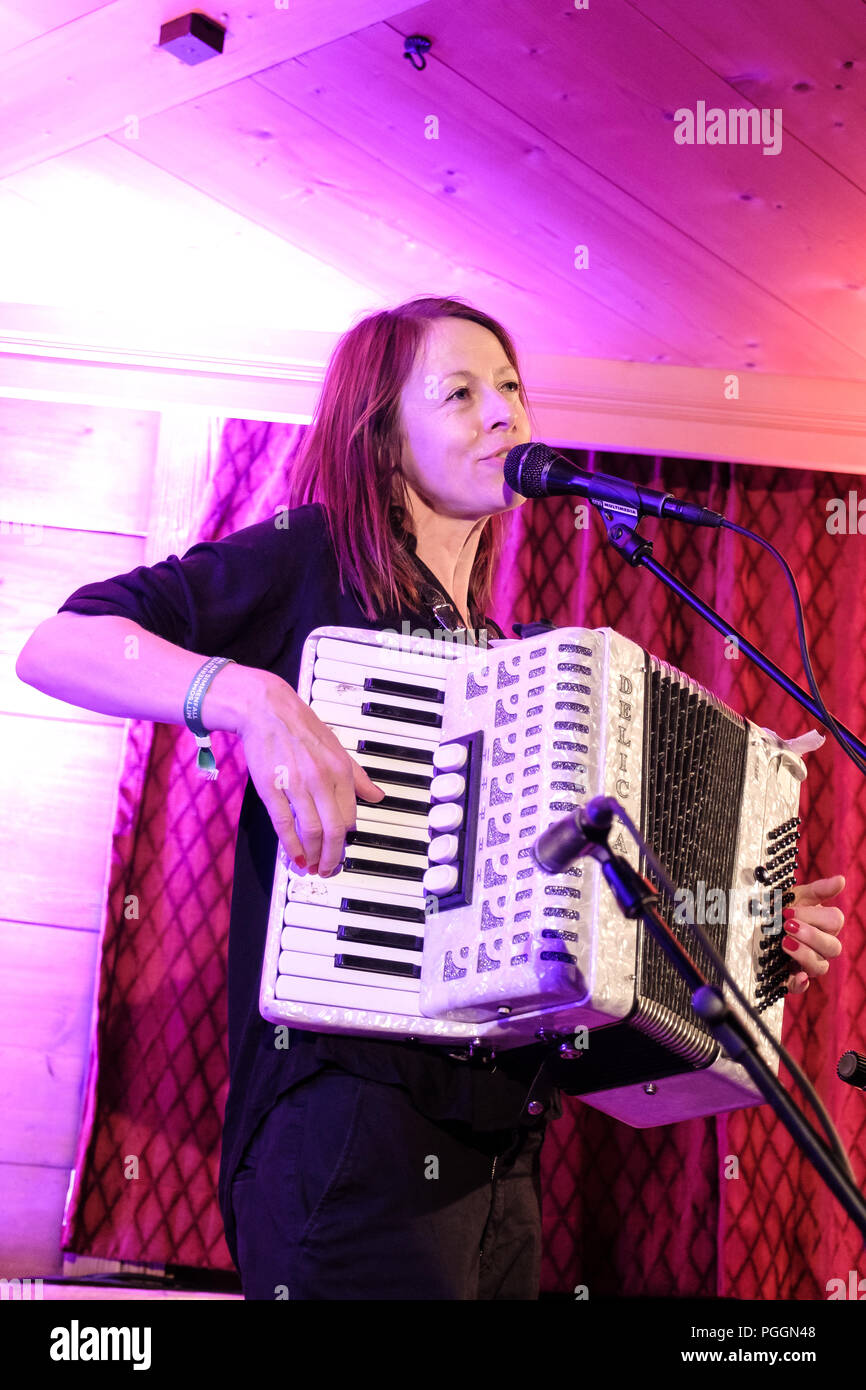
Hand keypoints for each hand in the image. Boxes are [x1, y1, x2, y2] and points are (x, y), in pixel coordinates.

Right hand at [237, 673, 384, 875]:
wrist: (266, 709)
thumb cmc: (300, 727)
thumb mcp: (336, 748)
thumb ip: (357, 776)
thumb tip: (377, 796)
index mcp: (340, 770)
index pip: (349, 817)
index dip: (344, 840)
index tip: (339, 850)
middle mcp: (321, 779)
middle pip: (334, 830)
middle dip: (332, 857)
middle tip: (328, 870)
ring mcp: (296, 785)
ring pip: (311, 831)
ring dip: (313, 856)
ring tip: (311, 867)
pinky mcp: (271, 788)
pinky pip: (285, 824)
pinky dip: (291, 845)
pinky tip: (295, 857)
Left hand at [781, 874, 844, 993]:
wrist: (756, 924)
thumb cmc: (780, 909)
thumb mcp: (795, 896)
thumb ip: (818, 889)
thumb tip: (841, 880)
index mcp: (825, 925)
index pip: (835, 921)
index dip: (814, 916)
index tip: (789, 911)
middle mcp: (821, 947)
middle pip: (833, 947)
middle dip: (811, 935)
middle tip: (787, 926)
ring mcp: (809, 964)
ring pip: (821, 967)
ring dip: (804, 954)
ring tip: (784, 943)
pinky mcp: (792, 978)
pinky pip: (801, 987)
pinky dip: (800, 984)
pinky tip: (797, 977)